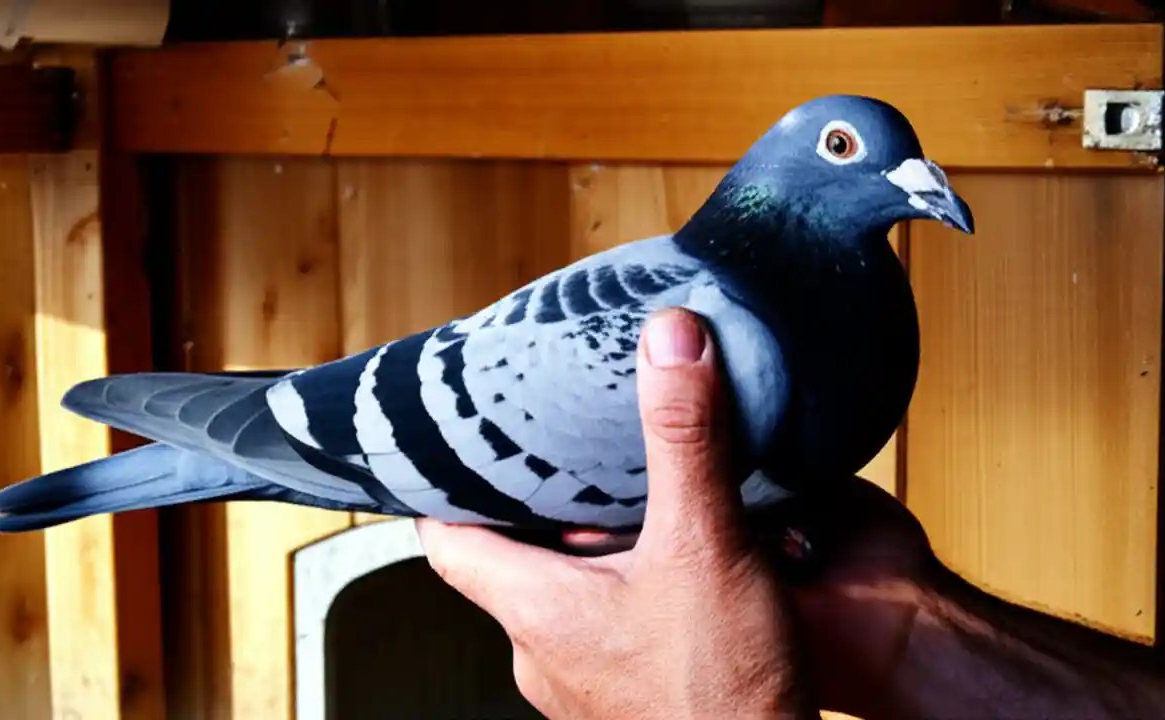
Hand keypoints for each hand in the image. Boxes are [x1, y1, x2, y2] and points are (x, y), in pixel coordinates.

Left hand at [417, 308, 818, 718]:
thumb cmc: (724, 698)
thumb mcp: (705, 546)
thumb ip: (685, 441)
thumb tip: (669, 341)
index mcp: (533, 609)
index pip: (444, 538)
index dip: (441, 486)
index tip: (450, 443)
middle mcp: (540, 653)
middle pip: (503, 561)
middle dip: (528, 505)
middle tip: (554, 446)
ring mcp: (578, 684)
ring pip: (555, 596)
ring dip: (577, 549)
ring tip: (616, 494)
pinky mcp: (622, 700)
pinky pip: (599, 629)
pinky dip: (616, 589)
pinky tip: (666, 569)